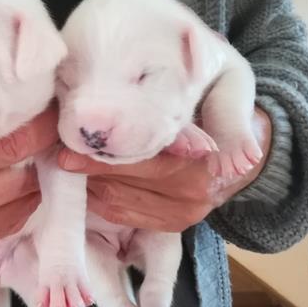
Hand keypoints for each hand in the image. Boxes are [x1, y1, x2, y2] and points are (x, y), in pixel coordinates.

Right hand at [0, 53, 58, 256]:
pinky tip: (13, 176)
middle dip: (42, 146)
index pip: (15, 141)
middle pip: (27, 171)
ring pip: (27, 199)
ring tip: (31, 149)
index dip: (40, 120)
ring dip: (35, 174)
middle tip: (46, 123)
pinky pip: (12, 222)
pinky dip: (20, 199)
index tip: (46, 102)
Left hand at [57, 107, 271, 231]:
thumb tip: (186, 102)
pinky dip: (97, 198)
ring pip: (115, 201)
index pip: (140, 158)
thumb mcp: (230, 82)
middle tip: (53, 151)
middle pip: (120, 183)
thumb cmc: (227, 100)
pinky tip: (84, 179)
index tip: (66, 149)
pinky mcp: (173, 224)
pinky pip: (121, 214)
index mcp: (204, 157)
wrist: (254, 143)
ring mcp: (183, 212)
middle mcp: (193, 190)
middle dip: (84, 167)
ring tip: (65, 160)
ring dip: (86, 183)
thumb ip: (200, 91)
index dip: (99, 155)